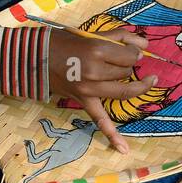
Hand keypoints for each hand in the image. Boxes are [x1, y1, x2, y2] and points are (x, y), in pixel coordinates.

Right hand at [48, 30, 154, 153]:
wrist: (35, 57)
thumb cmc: (63, 41)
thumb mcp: (92, 33)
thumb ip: (121, 36)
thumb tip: (146, 46)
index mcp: (97, 51)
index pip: (129, 56)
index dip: (134, 52)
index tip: (131, 49)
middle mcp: (95, 71)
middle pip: (126, 72)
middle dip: (129, 65)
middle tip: (124, 59)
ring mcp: (88, 89)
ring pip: (122, 91)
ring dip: (133, 85)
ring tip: (146, 82)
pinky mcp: (82, 101)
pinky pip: (99, 120)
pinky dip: (112, 135)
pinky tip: (124, 148)